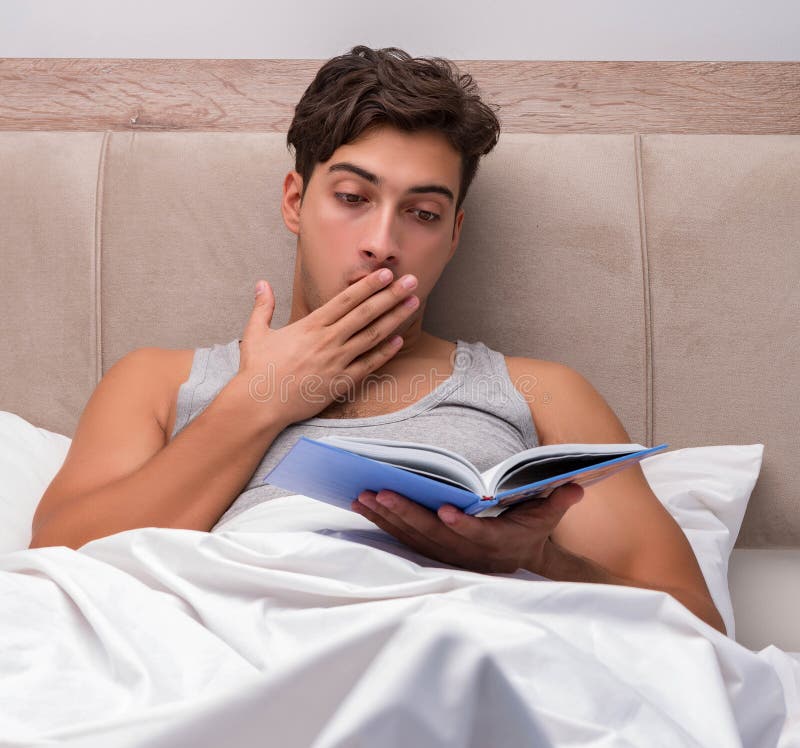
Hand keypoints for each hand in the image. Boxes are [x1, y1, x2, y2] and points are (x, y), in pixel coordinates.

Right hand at [236, 270, 417, 426]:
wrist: (260, 405)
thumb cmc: (257, 370)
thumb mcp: (256, 334)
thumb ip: (263, 307)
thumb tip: (261, 283)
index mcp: (310, 326)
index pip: (345, 300)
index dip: (368, 285)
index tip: (386, 274)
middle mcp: (327, 340)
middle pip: (365, 313)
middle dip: (390, 295)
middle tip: (412, 282)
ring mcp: (336, 361)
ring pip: (372, 336)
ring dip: (395, 318)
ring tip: (413, 304)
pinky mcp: (340, 382)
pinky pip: (368, 365)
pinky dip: (385, 353)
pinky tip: (400, 341)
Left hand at [351, 482, 583, 574]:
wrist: (518, 559)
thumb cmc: (529, 530)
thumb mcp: (548, 516)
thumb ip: (559, 501)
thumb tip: (575, 485)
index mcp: (498, 543)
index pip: (479, 534)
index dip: (463, 525)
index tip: (445, 510)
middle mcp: (468, 553)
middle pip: (434, 535)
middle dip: (406, 513)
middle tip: (381, 492)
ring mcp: (447, 554)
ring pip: (413, 538)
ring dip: (386, 518)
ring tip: (363, 496)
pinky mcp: (431, 552)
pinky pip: (403, 539)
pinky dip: (382, 523)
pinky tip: (363, 505)